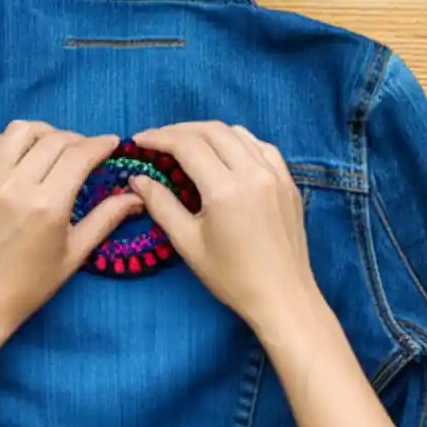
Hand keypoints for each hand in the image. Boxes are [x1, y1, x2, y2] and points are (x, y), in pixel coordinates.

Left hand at [0, 121, 141, 337]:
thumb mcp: (75, 254)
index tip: (111, 143)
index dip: (100, 144)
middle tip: (86, 151)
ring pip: (20, 130)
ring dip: (43, 132)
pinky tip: (21, 154)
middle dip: (77, 139)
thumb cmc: (30, 285)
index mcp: (47, 205)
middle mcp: (17, 185)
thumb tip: (136, 197)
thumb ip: (105, 219)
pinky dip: (9, 140)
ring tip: (53, 146)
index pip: (79, 155)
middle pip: (54, 139)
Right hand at [130, 122, 317, 328]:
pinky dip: (239, 141)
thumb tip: (137, 179)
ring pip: (239, 133)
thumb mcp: (188, 243)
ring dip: (209, 132)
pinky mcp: (288, 182)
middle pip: (212, 131)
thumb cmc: (231, 277)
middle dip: (180, 130)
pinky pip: (262, 147)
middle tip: (159, 140)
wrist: (282, 296)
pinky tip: (226, 153)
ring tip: (188, 144)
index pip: (187, 145)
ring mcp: (275, 174)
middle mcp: (253, 173)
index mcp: (225, 189)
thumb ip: (161, 205)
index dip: (159, 137)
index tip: (139, 140)